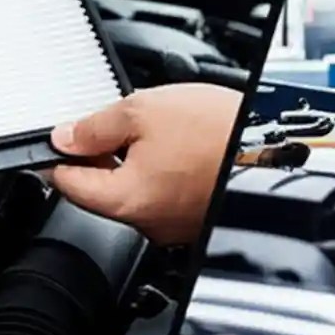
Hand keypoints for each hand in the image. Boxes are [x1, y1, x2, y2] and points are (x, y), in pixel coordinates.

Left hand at [47, 83, 242, 245]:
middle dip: (100, 154)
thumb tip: (66, 137)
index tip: (59, 137)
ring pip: (134, 191)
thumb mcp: (144, 110)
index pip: (67, 183)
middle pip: (100, 189)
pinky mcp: (196, 217)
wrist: (275, 147)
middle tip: (111, 122)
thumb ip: (96, 126)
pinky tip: (177, 145)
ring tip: (154, 128)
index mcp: (124, 200)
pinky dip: (162, 171)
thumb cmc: (219, 132)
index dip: (58, 154)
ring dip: (133, 161)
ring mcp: (174, 224)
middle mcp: (148, 223)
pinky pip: (164, 194)